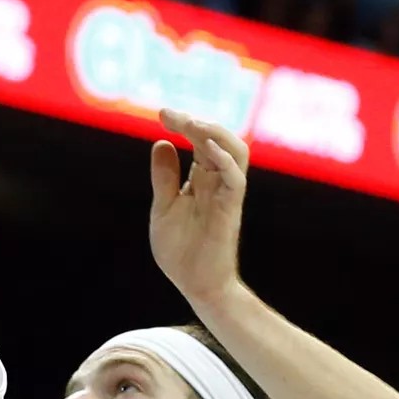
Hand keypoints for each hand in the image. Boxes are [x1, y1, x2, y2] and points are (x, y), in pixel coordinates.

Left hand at [149, 111, 249, 307]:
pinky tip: (206, 149)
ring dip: (216, 133)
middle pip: (219, 139)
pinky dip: (224, 161)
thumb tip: (162, 142)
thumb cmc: (182, 250)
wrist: (195, 285)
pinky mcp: (229, 211)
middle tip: (169, 114)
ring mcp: (225, 195)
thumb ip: (165, 177)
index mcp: (202, 179)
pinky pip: (236, 180)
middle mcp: (217, 182)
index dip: (185, 123)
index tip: (163, 113)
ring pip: (236, 152)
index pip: (201, 141)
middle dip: (196, 122)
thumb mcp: (164, 207)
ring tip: (192, 124)